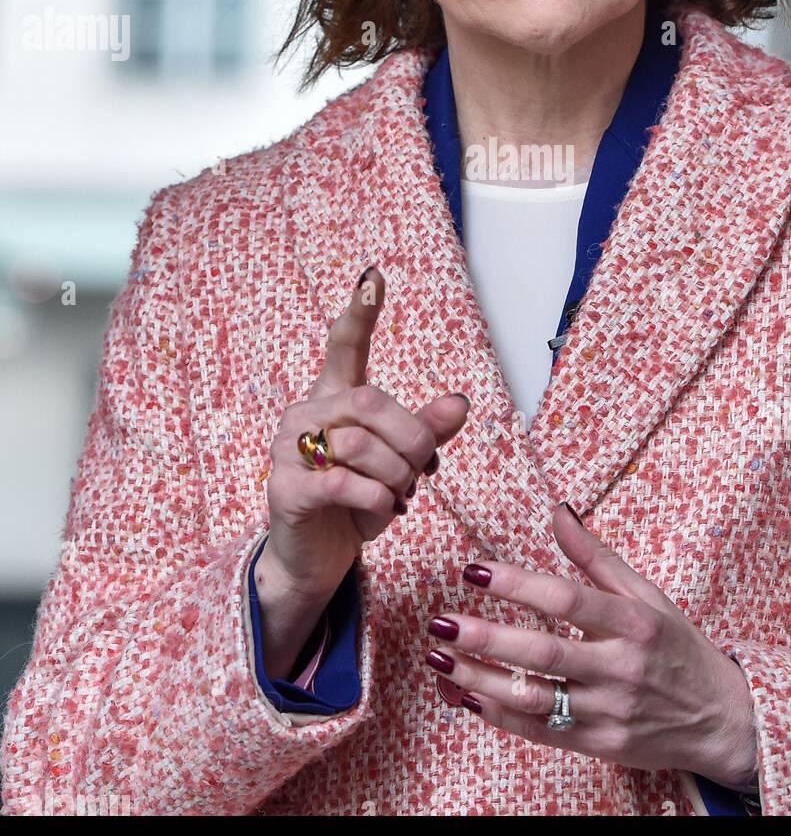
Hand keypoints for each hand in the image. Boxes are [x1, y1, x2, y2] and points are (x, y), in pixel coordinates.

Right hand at [259, 265, 470, 604]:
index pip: (345, 344)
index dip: (360, 312)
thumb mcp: (400, 466)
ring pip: (361, 444)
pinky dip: (376, 500)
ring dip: (397, 476)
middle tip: (425, 470)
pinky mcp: (285, 489)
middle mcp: (306, 412)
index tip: (374, 276)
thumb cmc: (357, 504)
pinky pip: (343, 483)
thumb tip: (459, 402)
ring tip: (401, 496)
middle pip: (371, 401)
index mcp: (335, 397)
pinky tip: (384, 511)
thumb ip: (426, 432)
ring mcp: (289, 449)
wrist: (317, 560)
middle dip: (412, 439)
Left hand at [426, 502, 758, 791]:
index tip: (473, 571)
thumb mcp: (647, 595)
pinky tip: (467, 694)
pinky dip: (501, 716)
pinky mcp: (601, 746)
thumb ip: (596, 556)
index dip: (517, 585)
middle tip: (441, 622)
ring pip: (535, 698)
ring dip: (481, 678)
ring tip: (440, 658)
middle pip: (544, 653)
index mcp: (634, 623)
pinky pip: (542, 732)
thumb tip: (558, 511)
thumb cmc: (678, 648)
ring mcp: (610, 712)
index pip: (567, 600)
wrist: (721, 719)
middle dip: (487, 637)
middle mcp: (621, 668)